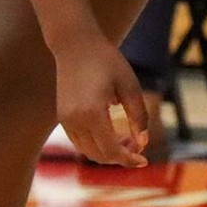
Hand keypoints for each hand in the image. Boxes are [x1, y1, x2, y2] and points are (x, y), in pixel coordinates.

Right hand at [52, 37, 149, 166]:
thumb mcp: (130, 86)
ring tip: (128, 138)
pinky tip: (113, 134)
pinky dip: (97, 145)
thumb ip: (138, 116)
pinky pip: (80, 142)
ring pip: (88, 151)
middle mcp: (75, 120)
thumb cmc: (107, 61)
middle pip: (99, 155)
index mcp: (92, 113)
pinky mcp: (62, 117)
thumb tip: (143, 142)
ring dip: (109, 152)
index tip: (144, 161)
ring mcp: (65, 120)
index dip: (129, 159)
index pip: (112, 150)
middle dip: (121, 156)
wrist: (75, 45)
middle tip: (139, 145)